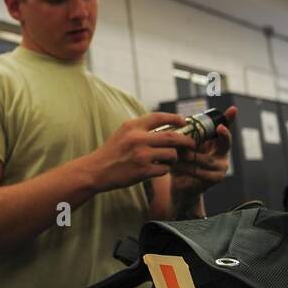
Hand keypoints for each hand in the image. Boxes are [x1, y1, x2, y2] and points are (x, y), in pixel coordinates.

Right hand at [80, 112, 196, 191]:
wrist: (96, 170)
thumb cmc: (111, 153)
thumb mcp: (123, 133)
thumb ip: (141, 129)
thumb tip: (165, 126)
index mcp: (132, 126)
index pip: (159, 117)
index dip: (175, 118)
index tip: (185, 121)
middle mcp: (137, 138)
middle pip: (172, 136)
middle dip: (186, 140)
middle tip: (192, 144)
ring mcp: (141, 155)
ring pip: (171, 154)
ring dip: (173, 158)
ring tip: (168, 160)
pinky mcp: (143, 170)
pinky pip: (164, 169)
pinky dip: (164, 169)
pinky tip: (157, 169)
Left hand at [170, 106, 236, 202]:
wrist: (181, 186)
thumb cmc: (183, 163)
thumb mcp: (186, 147)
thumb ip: (187, 137)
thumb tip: (182, 121)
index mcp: (217, 145)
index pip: (224, 130)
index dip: (229, 120)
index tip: (233, 110)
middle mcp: (223, 156)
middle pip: (225, 143)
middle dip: (223, 135)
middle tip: (219, 127)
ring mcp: (221, 169)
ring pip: (206, 159)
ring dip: (191, 155)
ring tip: (178, 152)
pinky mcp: (214, 179)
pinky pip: (199, 172)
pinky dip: (185, 167)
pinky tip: (175, 164)